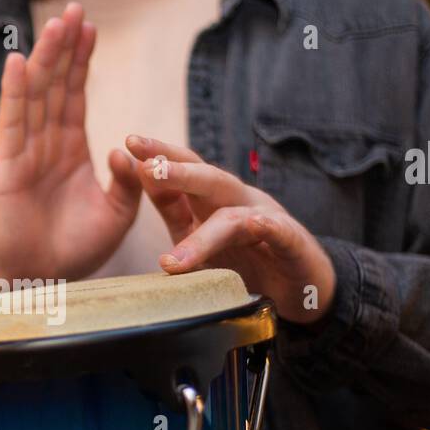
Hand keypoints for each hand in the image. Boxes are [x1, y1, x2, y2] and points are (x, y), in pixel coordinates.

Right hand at [0, 2, 142, 288]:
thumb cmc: (77, 250)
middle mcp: (45, 144)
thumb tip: (127, 148)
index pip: (75, 95)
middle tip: (73, 8)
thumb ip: (129, 180)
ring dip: (44, 60)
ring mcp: (23, 153)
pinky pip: (11, 124)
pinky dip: (13, 94)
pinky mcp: (6, 168)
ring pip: (35, 96)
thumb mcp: (118, 214)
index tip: (89, 25)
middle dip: (64, 48)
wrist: (42, 281)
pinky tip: (16, 63)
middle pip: (54, 85)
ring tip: (54, 25)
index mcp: (70, 150)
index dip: (82, 60)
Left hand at [124, 135, 335, 323]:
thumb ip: (174, 210)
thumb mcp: (200, 237)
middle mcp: (240, 202)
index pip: (186, 169)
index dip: (160, 155)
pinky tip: (256, 226)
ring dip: (203, 238)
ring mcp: (268, 221)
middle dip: (179, 172)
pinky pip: (280, 234)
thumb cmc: (246, 261)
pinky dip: (268, 229)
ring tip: (172, 262)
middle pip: (210, 180)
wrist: (300, 287)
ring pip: (234, 218)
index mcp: (214, 200)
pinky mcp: (293, 244)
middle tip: (149, 168)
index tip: (129, 142)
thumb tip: (139, 173)